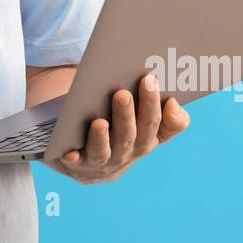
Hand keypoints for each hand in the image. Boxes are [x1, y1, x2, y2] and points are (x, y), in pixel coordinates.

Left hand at [45, 74, 190, 183]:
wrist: (91, 161)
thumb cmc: (120, 129)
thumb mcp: (144, 122)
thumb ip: (164, 112)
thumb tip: (173, 103)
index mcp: (147, 139)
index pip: (160, 125)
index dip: (155, 104)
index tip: (150, 78)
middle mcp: (127, 152)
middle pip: (131, 135)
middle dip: (127, 115)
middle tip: (122, 94)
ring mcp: (102, 161)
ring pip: (104, 150)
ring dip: (102, 138)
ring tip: (99, 123)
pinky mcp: (78, 164)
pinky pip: (76, 163)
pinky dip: (74, 158)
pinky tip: (70, 152)